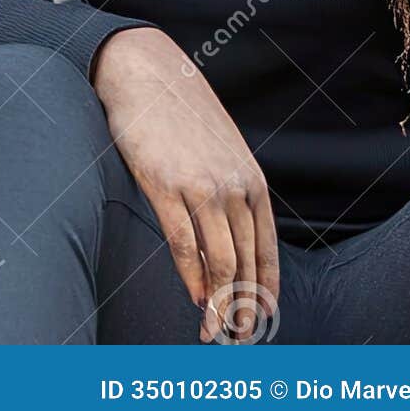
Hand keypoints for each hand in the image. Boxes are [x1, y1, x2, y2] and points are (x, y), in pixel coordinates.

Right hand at [90, 28, 279, 341]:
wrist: (143, 70)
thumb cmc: (179, 111)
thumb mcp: (222, 150)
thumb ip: (232, 190)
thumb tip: (231, 236)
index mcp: (252, 181)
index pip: (267, 252)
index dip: (264, 293)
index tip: (260, 322)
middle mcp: (234, 186)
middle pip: (244, 265)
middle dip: (242, 309)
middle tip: (235, 340)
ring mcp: (200, 185)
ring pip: (219, 262)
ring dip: (218, 304)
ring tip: (213, 331)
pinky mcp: (164, 184)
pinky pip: (183, 243)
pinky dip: (192, 277)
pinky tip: (194, 296)